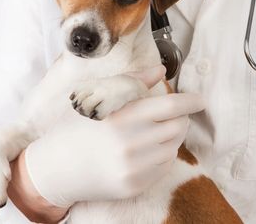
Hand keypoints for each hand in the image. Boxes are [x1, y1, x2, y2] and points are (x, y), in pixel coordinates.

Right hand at [24, 67, 204, 207]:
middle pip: (179, 127)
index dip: (191, 101)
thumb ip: (132, 83)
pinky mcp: (135, 185)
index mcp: (123, 116)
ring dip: (169, 137)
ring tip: (149, 133)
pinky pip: (164, 167)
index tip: (199, 100)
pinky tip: (142, 151)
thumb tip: (160, 70)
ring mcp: (134, 167)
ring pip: (173, 147)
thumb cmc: (76, 128)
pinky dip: (161, 156)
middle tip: (169, 116)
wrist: (56, 168)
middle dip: (180, 118)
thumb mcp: (97, 98)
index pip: (172, 106)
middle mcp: (132, 143)